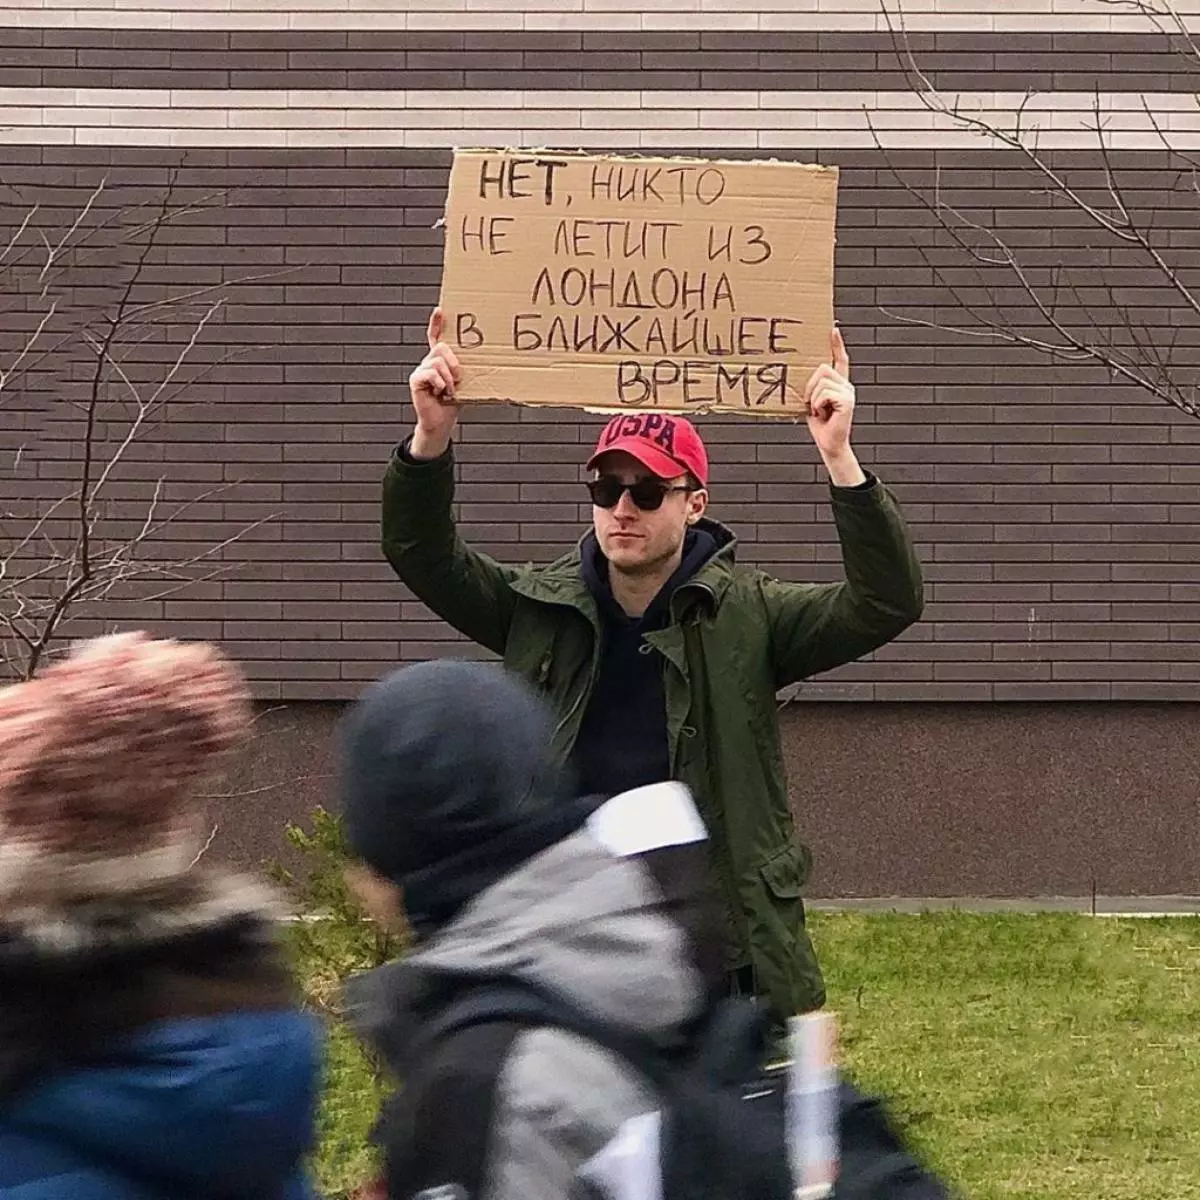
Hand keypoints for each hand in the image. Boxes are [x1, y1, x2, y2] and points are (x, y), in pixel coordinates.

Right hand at [409, 307, 461, 459]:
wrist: (442, 422)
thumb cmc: (454, 403)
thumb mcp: (466, 383)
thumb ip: (470, 370)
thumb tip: (492, 362)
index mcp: (440, 361)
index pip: (436, 337)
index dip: (437, 323)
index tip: (441, 310)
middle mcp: (429, 362)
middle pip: (441, 348)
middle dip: (454, 362)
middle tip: (459, 378)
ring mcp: (421, 371)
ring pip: (437, 362)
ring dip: (448, 378)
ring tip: (450, 390)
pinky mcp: (416, 381)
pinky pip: (430, 374)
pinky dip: (440, 383)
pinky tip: (441, 393)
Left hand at [804, 326, 864, 485]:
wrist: (829, 443)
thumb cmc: (820, 425)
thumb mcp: (811, 402)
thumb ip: (811, 387)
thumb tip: (798, 374)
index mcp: (838, 384)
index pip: (840, 360)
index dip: (836, 345)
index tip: (833, 329)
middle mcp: (845, 385)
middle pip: (822, 369)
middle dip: (810, 386)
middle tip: (811, 404)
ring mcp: (848, 392)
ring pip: (821, 381)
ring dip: (813, 398)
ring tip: (818, 411)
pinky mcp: (847, 401)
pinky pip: (824, 393)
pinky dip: (817, 405)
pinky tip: (823, 414)